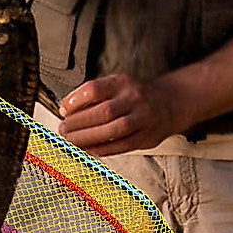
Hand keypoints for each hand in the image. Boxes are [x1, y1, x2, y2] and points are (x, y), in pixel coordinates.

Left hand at [59, 72, 190, 154]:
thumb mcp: (117, 85)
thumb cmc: (134, 96)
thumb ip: (95, 95)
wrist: (169, 103)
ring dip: (88, 138)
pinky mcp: (146, 136)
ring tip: (71, 141)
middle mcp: (135, 98)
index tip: (63, 110)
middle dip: (79, 123)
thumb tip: (66, 110)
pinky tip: (88, 150)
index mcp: (123, 82)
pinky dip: (102, 150)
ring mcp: (143, 118)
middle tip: (63, 129)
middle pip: (103, 112)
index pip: (95, 89)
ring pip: (113, 131)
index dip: (75, 100)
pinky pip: (122, 146)